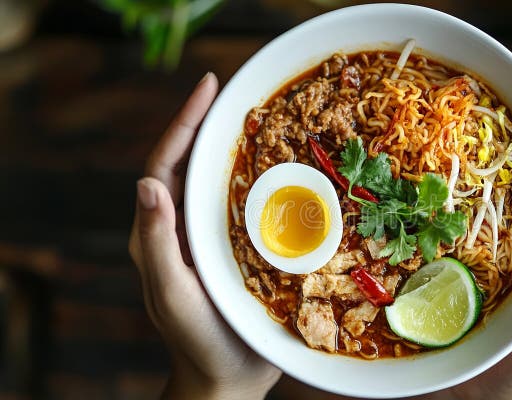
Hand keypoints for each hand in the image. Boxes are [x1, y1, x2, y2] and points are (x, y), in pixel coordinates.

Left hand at [129, 73, 281, 398]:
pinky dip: (262, 179)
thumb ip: (158, 243)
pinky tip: (287, 168)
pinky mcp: (238, 248)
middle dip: (210, 123)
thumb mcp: (174, 293)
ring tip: (265, 118)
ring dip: (237, 146)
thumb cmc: (198, 340)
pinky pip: (247, 204)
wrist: (229, 377)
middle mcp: (183, 226)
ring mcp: (210, 237)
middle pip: (192, 163)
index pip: (165, 164)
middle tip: (238, 92)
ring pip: (219, 180)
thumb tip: (146, 183)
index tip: (209, 87)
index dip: (183, 123)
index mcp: (160, 231)